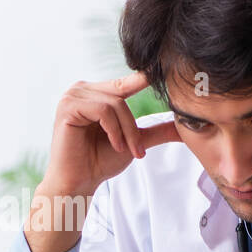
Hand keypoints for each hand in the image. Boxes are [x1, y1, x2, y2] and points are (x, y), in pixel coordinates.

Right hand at [40, 71, 179, 198]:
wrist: (78, 182)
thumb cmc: (100, 162)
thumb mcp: (133, 141)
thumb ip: (155, 131)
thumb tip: (183, 125)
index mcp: (95, 93)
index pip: (124, 83)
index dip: (142, 78)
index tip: (160, 70)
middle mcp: (82, 89)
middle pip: (121, 95)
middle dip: (133, 125)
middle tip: (139, 150)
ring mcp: (72, 96)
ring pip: (115, 103)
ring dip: (126, 130)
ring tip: (126, 150)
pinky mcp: (68, 106)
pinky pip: (103, 110)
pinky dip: (114, 130)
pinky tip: (115, 145)